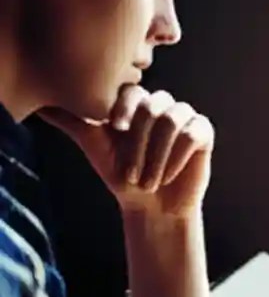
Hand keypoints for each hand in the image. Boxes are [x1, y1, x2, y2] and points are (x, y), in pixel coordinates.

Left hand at [38, 85, 214, 217]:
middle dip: (139, 144)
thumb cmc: (123, 174)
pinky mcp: (203, 132)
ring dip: (157, 156)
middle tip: (132, 173)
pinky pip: (192, 135)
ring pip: (171, 121)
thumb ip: (71, 121)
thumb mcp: (93, 144)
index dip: (123, 107)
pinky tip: (167, 176)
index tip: (114, 128)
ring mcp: (184, 116)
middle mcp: (161, 104)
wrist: (153, 206)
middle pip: (152, 107)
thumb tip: (38, 104)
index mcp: (135, 102)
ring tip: (149, 181)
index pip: (131, 91)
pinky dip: (176, 159)